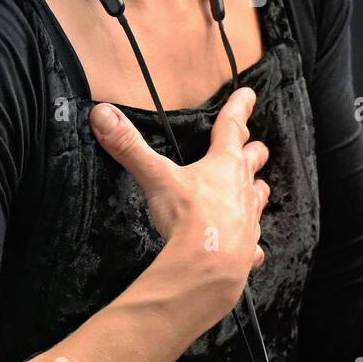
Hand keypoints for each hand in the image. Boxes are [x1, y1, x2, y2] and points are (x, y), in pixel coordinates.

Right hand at [88, 87, 270, 321]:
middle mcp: (242, 187)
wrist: (208, 267)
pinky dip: (251, 243)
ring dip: (256, 191)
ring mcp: (248, 219)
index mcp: (223, 164)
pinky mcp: (248, 249)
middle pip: (254, 160)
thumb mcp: (156, 177)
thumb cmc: (188, 217)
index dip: (240, 107)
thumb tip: (103, 114)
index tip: (249, 95)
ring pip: (259, 197)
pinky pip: (254, 244)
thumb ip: (130, 147)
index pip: (232, 126)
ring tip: (256, 188)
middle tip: (256, 146)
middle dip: (254, 151)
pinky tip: (248, 247)